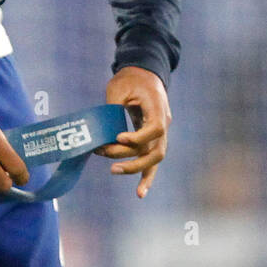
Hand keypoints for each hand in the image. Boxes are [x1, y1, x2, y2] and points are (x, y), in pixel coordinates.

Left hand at [97, 66, 170, 198]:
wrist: (143, 73)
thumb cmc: (130, 79)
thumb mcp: (119, 88)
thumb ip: (113, 110)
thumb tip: (103, 135)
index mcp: (158, 106)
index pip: (156, 129)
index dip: (138, 137)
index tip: (118, 137)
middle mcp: (164, 122)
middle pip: (156, 150)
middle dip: (133, 158)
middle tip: (106, 154)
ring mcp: (160, 132)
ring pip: (155, 158)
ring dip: (136, 168)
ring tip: (113, 170)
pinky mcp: (153, 138)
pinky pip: (151, 160)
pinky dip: (146, 177)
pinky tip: (139, 193)